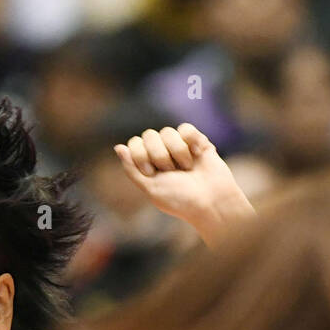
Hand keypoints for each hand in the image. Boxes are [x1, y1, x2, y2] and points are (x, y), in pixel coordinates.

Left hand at [114, 125, 254, 245]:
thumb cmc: (180, 200)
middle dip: (159, 155)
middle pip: (149, 135)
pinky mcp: (197, 141)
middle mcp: (162, 153)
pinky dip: (191, 141)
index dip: (140, 155)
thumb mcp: (151, 188)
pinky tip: (198, 154)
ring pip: (167, 131)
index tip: (151, 172)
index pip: (135, 144)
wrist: (211, 201)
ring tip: (187, 168)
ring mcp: (179, 146)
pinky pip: (186, 128)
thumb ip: (132, 169)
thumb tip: (118, 147)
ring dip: (177, 152)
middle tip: (172, 171)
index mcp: (148, 165)